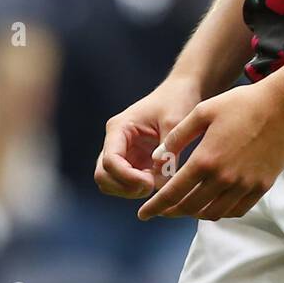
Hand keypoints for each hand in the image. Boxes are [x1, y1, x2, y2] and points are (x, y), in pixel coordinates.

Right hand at [94, 75, 202, 199]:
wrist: (180, 92)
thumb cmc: (176, 101)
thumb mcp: (175, 122)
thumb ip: (168, 152)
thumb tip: (159, 183)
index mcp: (119, 128)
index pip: (110, 161)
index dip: (126, 178)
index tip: (150, 182)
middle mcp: (115, 141)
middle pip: (103, 176)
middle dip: (125, 187)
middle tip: (151, 186)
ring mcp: (122, 153)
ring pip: (111, 183)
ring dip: (130, 190)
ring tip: (155, 183)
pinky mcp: (132, 161)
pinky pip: (126, 183)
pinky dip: (138, 188)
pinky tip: (158, 180)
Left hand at [137, 81, 283, 221]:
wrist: (283, 106)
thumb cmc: (241, 103)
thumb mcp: (203, 111)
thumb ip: (177, 136)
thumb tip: (157, 157)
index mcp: (205, 160)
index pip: (173, 193)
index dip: (156, 206)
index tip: (143, 213)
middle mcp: (223, 179)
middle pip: (190, 208)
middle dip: (171, 212)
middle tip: (162, 210)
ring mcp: (244, 186)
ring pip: (213, 213)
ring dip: (195, 214)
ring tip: (186, 207)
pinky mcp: (261, 187)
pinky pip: (236, 210)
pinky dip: (220, 212)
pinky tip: (213, 205)